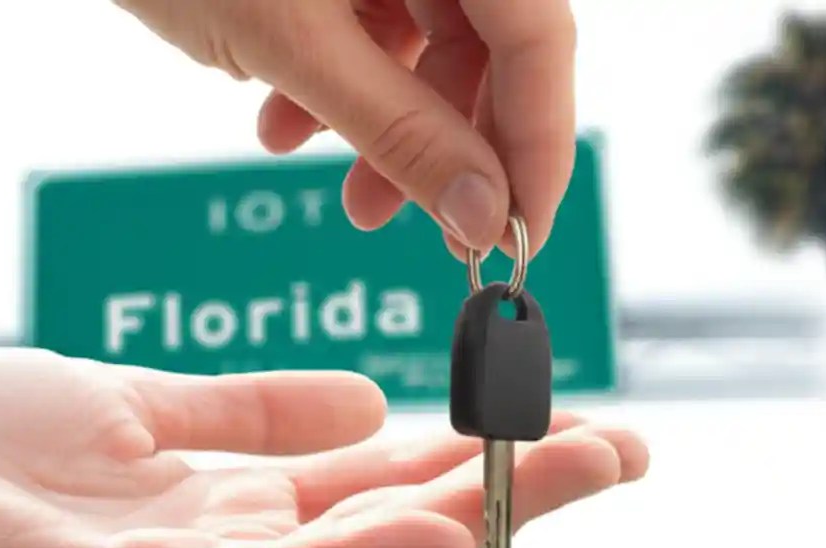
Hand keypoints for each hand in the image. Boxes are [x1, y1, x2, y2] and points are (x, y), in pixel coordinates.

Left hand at [0, 348, 645, 547]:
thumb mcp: (149, 414)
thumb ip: (256, 416)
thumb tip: (367, 400)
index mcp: (245, 516)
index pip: (391, 483)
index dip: (487, 453)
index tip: (572, 416)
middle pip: (402, 525)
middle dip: (516, 490)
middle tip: (626, 449)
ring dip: (470, 522)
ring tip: (571, 475)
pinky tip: (434, 534)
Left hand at [114, 0, 576, 258]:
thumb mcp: (296, 48)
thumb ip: (400, 133)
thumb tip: (484, 217)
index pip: (540, 36)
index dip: (540, 142)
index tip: (520, 234)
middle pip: (492, 50)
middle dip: (453, 151)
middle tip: (434, 234)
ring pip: (430, 54)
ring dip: (388, 134)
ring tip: (347, 199)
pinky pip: (374, 38)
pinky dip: (340, 94)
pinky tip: (284, 124)